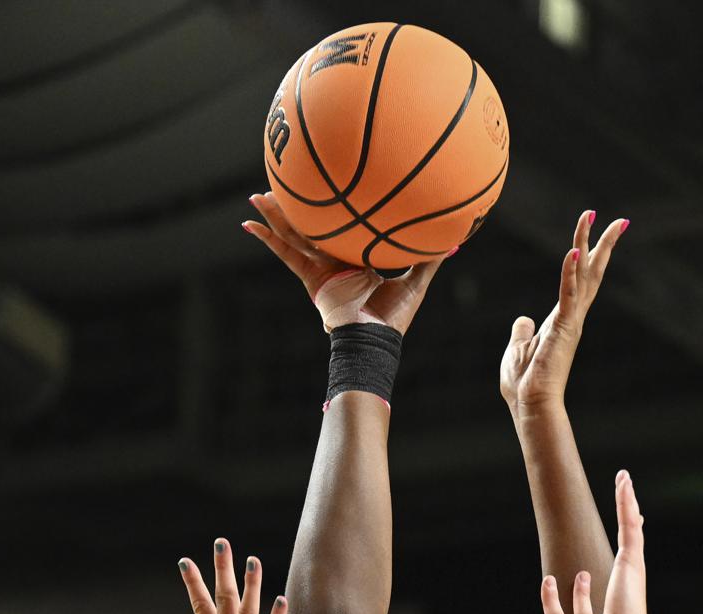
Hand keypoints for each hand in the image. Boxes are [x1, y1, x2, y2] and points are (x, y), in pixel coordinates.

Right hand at [244, 191, 444, 332]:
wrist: (375, 340)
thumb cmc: (394, 317)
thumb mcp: (415, 281)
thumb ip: (428, 259)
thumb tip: (453, 241)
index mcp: (355, 260)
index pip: (342, 231)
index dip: (335, 213)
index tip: (330, 191)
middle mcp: (334, 262)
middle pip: (313, 228)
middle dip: (299, 208)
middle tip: (284, 184)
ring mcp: (319, 270)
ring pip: (294, 235)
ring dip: (276, 216)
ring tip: (256, 196)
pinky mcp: (310, 279)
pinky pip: (286, 255)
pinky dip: (268, 240)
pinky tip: (249, 224)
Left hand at [500, 210, 628, 416]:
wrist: (530, 405)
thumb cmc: (524, 383)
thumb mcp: (519, 348)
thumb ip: (523, 331)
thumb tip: (523, 320)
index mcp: (563, 319)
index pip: (580, 280)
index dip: (588, 255)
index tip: (597, 232)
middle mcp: (572, 317)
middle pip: (592, 272)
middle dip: (604, 244)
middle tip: (619, 221)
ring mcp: (570, 321)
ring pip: (584, 275)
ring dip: (587, 244)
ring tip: (592, 218)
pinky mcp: (563, 327)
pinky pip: (567, 294)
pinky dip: (569, 272)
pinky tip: (572, 250)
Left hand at [595, 467, 655, 613]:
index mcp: (624, 583)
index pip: (627, 552)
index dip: (630, 535)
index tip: (633, 520)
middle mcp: (632, 571)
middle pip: (632, 533)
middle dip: (630, 510)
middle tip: (628, 490)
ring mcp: (634, 564)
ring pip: (632, 524)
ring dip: (627, 500)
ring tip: (624, 478)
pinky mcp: (631, 560)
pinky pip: (629, 525)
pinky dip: (626, 503)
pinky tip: (624, 484)